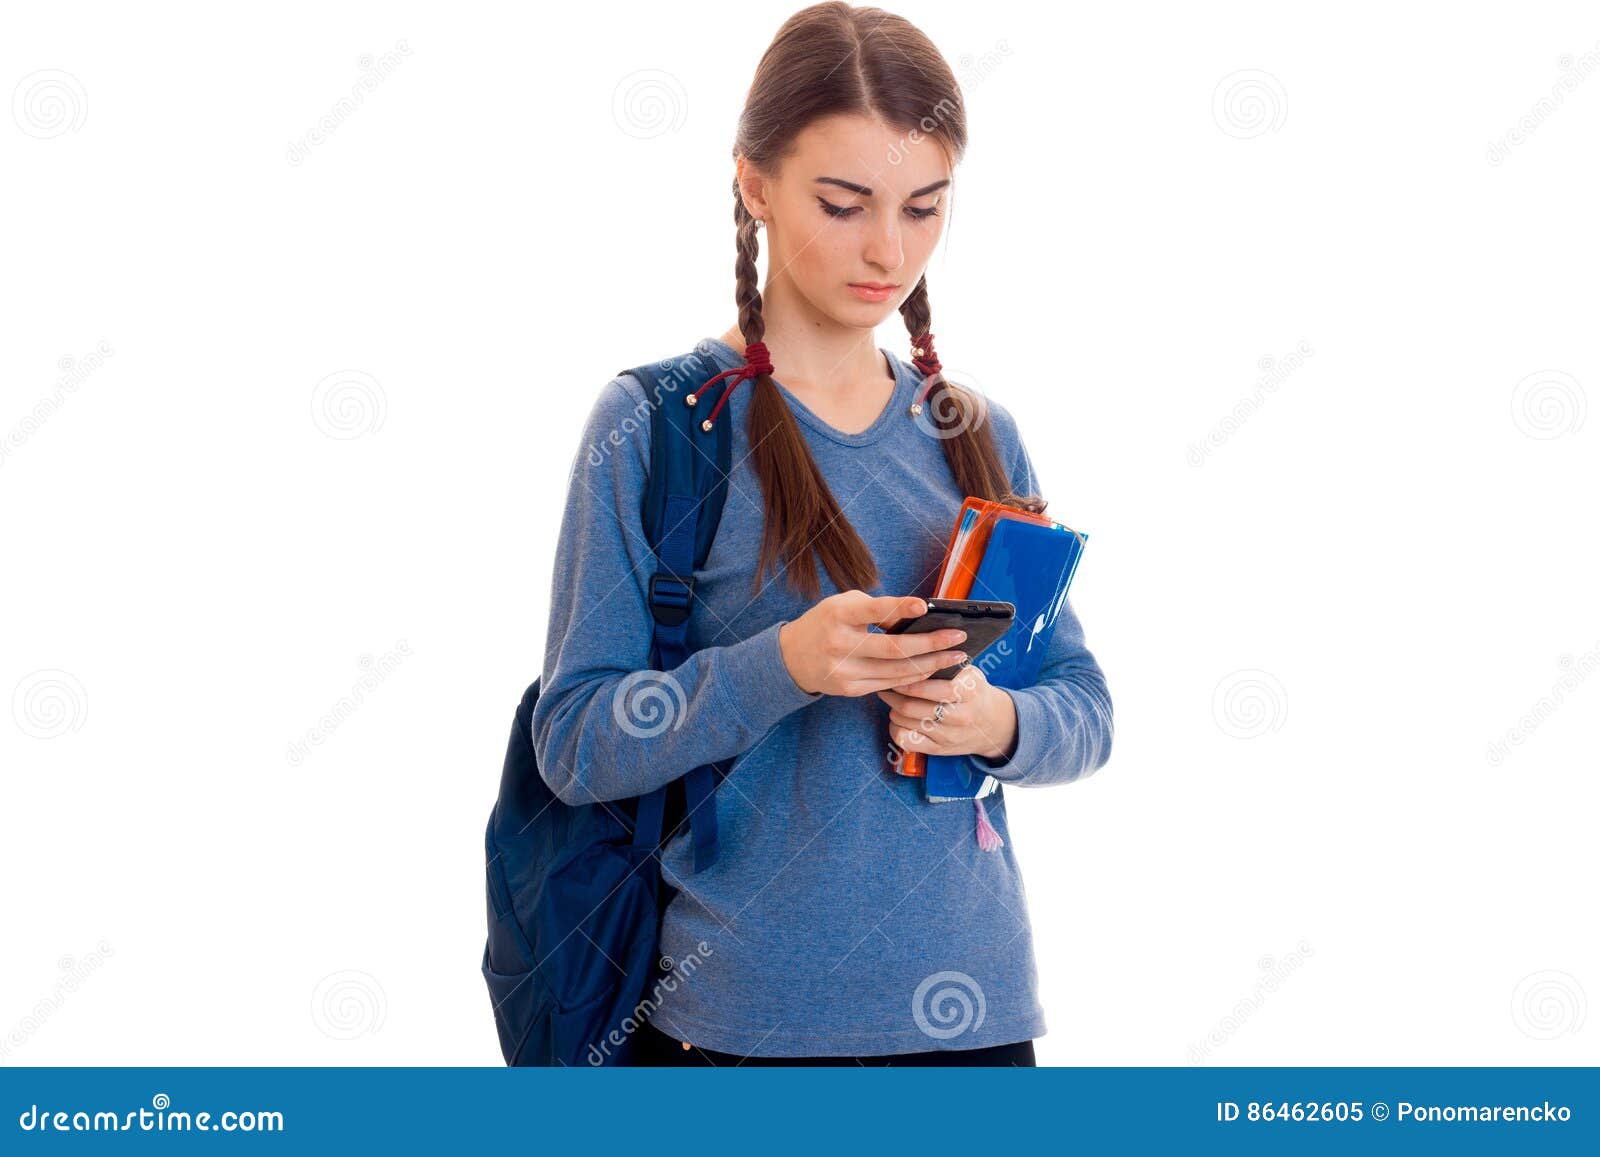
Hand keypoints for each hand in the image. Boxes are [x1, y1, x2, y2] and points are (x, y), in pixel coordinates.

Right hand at [777, 591, 969, 697]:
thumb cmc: (825, 623)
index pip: (873, 610)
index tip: (925, 605)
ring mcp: (845, 671)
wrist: (790, 657)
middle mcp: (840, 644)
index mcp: (838, 614)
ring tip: (955, 656)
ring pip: (896, 671)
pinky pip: (889, 684)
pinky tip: (932, 669)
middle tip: (959, 637)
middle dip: (931, 644)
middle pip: (894, 648)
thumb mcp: (844, 605)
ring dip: (931, 664)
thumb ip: (877, 609)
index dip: (900, 607)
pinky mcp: (850, 689)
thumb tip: (917, 617)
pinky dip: (913, 677)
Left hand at [877, 659, 1017, 760]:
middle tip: (886, 681)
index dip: (911, 677)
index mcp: (970, 692)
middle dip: (894, 692)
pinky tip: (897, 718)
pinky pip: (906, 740)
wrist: (993, 724)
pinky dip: (895, 728)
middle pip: (913, 705)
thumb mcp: (970, 673)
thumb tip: (915, 647)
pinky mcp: (938, 750)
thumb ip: (947, 662)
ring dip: (892, 707)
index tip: (899, 667)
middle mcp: (960, 717)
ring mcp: (949, 736)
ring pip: (906, 721)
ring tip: (889, 696)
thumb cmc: (974, 691)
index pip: (935, 686)